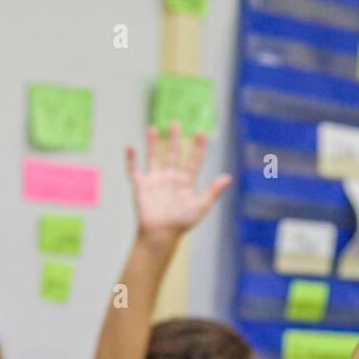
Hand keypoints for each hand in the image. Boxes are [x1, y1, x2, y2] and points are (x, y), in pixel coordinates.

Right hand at [126, 123, 231, 244]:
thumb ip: (213, 191)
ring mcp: (155, 181)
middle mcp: (170, 178)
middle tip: (175, 123)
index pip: (193, 162)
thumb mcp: (200, 206)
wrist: (161, 235)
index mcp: (185, 183)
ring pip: (154, 157)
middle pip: (173, 155)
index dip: (197, 148)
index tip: (201, 132)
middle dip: (175, 140)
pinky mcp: (141, 186)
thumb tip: (229, 177)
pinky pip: (134, 170)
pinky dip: (131, 159)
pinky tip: (130, 147)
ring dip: (153, 144)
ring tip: (152, 128)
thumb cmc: (181, 223)